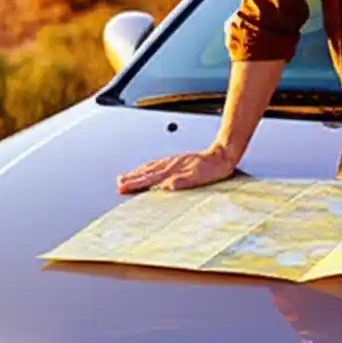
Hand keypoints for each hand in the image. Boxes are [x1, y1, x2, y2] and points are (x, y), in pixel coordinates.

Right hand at [116, 146, 235, 193]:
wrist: (222, 155)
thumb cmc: (212, 168)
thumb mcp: (198, 178)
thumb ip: (182, 182)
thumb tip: (166, 186)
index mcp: (173, 170)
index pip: (149, 178)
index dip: (135, 183)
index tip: (123, 187)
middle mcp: (170, 165)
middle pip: (146, 172)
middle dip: (132, 177)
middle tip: (119, 183)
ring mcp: (173, 162)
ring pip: (150, 167)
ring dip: (137, 173)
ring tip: (126, 177)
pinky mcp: (176, 161)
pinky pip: (157, 165)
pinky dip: (147, 168)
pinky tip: (147, 170)